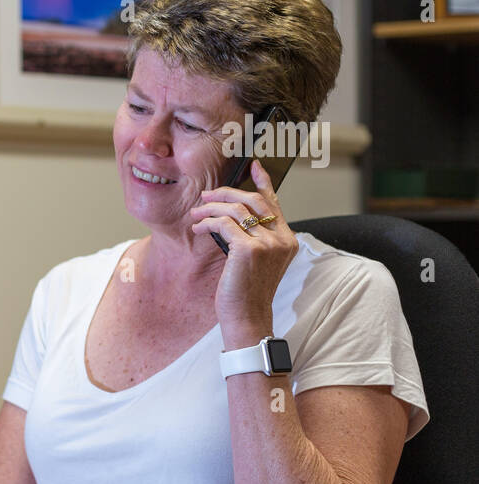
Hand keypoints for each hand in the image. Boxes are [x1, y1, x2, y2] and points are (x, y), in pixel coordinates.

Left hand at [189, 160, 298, 341]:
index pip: (274, 202)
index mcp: (287, 239)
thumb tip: (231, 215)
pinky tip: (198, 229)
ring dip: (210, 208)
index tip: (253, 166)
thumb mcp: (255, 261)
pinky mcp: (249, 250)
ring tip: (196, 214)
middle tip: (205, 195)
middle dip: (226, 193)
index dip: (263, 181)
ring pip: (236, 210)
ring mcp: (268, 243)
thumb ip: (253, 237)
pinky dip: (207, 223)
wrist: (247, 318)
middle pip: (252, 200)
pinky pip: (223, 225)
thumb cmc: (247, 291)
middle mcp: (282, 238)